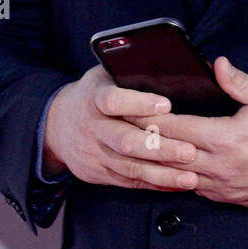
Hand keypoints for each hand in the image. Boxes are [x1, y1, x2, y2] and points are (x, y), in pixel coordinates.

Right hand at [41, 65, 200, 190]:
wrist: (56, 126)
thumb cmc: (94, 95)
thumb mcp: (104, 76)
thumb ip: (129, 73)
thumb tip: (173, 64)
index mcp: (94, 98)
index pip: (113, 101)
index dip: (138, 103)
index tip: (167, 104)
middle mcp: (92, 128)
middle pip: (125, 141)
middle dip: (160, 148)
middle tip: (190, 151)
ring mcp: (94, 153)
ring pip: (130, 167)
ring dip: (163, 174)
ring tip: (191, 176)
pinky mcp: (98, 174)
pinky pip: (130, 182)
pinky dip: (156, 184)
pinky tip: (178, 183)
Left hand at [125, 56, 247, 210]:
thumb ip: (240, 83)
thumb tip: (216, 64)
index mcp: (226, 139)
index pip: (174, 127)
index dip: (146, 117)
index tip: (126, 108)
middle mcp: (220, 167)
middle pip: (168, 154)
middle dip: (143, 140)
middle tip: (120, 127)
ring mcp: (224, 187)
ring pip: (177, 177)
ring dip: (158, 163)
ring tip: (138, 148)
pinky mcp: (231, 200)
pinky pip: (196, 189)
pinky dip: (179, 178)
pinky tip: (170, 168)